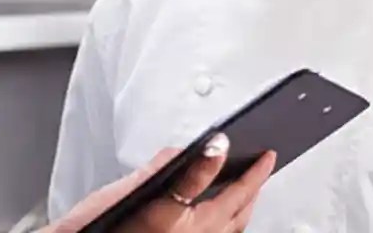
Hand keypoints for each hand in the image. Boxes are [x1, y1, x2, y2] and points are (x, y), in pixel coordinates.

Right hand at [46, 133, 276, 232]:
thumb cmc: (104, 230)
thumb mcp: (141, 192)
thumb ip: (178, 168)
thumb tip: (211, 147)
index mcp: (194, 225)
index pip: (238, 194)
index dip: (257, 172)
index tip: (268, 155)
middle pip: (237, 215)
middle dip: (252, 191)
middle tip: (261, 169)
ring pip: (226, 229)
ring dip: (238, 209)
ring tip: (241, 191)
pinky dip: (217, 221)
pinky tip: (205, 212)